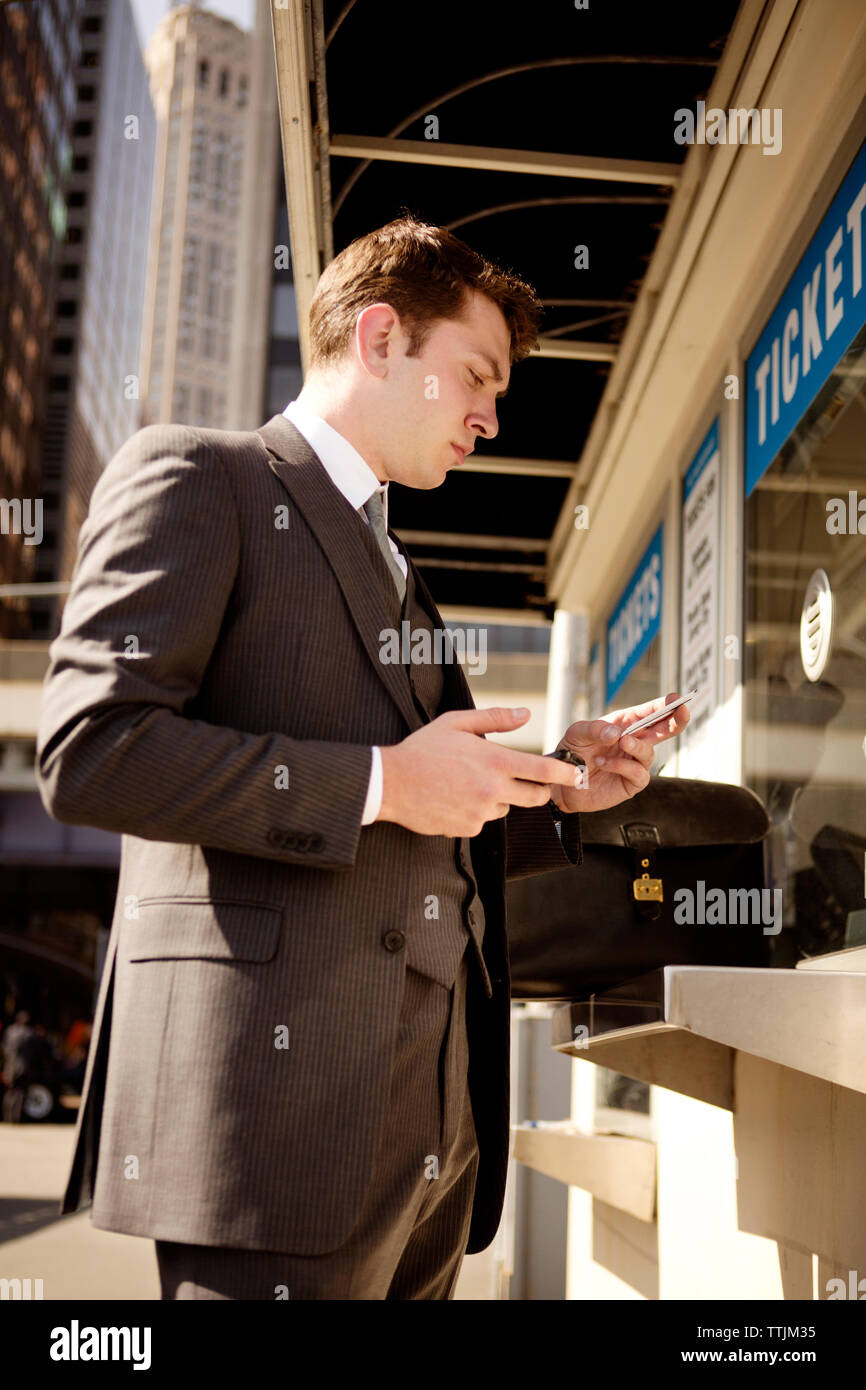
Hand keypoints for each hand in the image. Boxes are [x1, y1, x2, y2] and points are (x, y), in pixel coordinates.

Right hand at [377, 706, 584, 836]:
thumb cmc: (423, 749)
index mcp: (495, 761)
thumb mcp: (457, 722)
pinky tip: (456, 799)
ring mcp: (481, 812)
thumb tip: (525, 714)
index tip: (578, 773)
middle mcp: (493, 789)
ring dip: (500, 799)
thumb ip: (495, 718)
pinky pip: (483, 821)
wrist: (391, 783)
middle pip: (536, 797)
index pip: (544, 770)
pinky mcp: (468, 829)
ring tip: (471, 784)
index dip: (567, 773)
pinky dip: (477, 811)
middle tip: (529, 781)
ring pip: (507, 809)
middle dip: (539, 790)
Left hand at [548, 691, 690, 814]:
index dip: (664, 705)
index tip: (676, 698)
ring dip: (635, 746)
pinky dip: (622, 766)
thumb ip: (596, 729)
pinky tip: (603, 763)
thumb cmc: (571, 752)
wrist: (562, 782)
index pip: (648, 713)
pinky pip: (638, 773)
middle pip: (662, 731)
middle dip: (675, 721)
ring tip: (619, 743)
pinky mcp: (631, 782)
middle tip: (682, 711)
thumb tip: (618, 733)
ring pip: (648, 752)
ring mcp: (634, 762)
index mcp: (623, 724)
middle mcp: (633, 742)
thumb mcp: (577, 733)